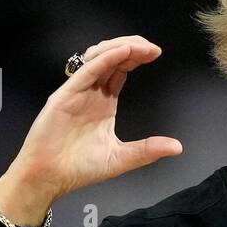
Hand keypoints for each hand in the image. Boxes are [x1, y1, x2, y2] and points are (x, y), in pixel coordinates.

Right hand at [0, 36, 181, 225]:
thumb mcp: (121, 158)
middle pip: (111, 59)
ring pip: (98, 58)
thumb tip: (176, 147)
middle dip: (132, 48)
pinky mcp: (65, 96)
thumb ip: (148, 149)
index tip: (156, 53)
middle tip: (152, 48)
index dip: (137, 59)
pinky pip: (86, 72)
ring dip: (120, 48)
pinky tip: (122, 53)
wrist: (50, 178)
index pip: (121, 71)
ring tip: (141, 47)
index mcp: (104, 103)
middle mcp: (91, 93)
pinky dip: (105, 59)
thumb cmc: (78, 168)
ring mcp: (77, 92)